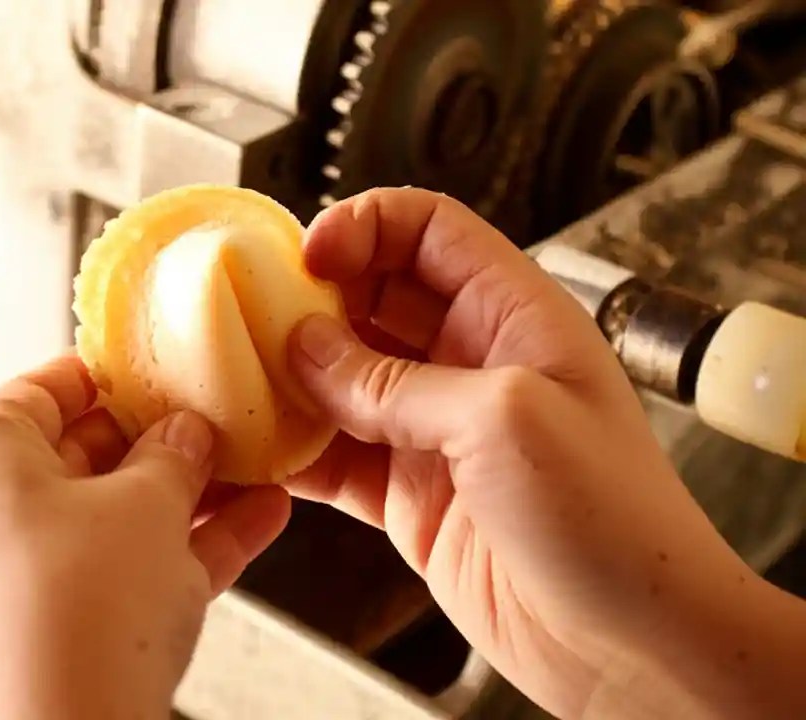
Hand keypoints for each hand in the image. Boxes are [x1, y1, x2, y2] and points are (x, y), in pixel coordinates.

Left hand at [0, 356, 290, 719]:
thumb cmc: (79, 630)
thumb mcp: (152, 511)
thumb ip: (174, 457)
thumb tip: (184, 437)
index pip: (41, 391)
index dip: (111, 380)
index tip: (154, 375)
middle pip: (69, 467)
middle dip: (155, 452)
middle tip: (213, 438)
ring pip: (89, 534)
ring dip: (174, 509)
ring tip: (248, 488)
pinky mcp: (10, 657)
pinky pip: (88, 592)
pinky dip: (154, 566)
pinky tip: (239, 540)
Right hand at [285, 189, 805, 718]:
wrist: (630, 643)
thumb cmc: (613, 521)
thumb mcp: (504, 421)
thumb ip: (395, 381)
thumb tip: (309, 351)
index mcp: (513, 316)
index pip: (428, 231)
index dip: (364, 226)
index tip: (308, 254)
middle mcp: (470, 363)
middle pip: (373, 296)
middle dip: (312, 301)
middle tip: (260, 318)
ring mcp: (435, 430)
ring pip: (344, 378)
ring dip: (293, 377)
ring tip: (245, 382)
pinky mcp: (410, 494)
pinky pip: (337, 456)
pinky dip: (296, 450)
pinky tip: (262, 451)